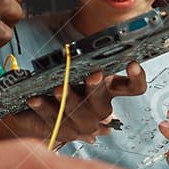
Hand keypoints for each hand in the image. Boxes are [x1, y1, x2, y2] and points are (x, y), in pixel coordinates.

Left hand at [0, 63, 145, 142]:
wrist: (31, 104)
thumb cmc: (57, 80)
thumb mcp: (72, 64)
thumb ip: (84, 53)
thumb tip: (90, 35)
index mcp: (107, 90)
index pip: (132, 88)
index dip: (136, 79)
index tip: (132, 64)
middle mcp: (97, 111)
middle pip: (103, 108)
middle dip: (95, 91)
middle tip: (92, 77)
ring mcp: (80, 125)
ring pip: (78, 118)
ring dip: (68, 102)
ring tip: (57, 89)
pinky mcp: (60, 132)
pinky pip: (52, 123)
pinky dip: (43, 110)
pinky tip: (34, 99)